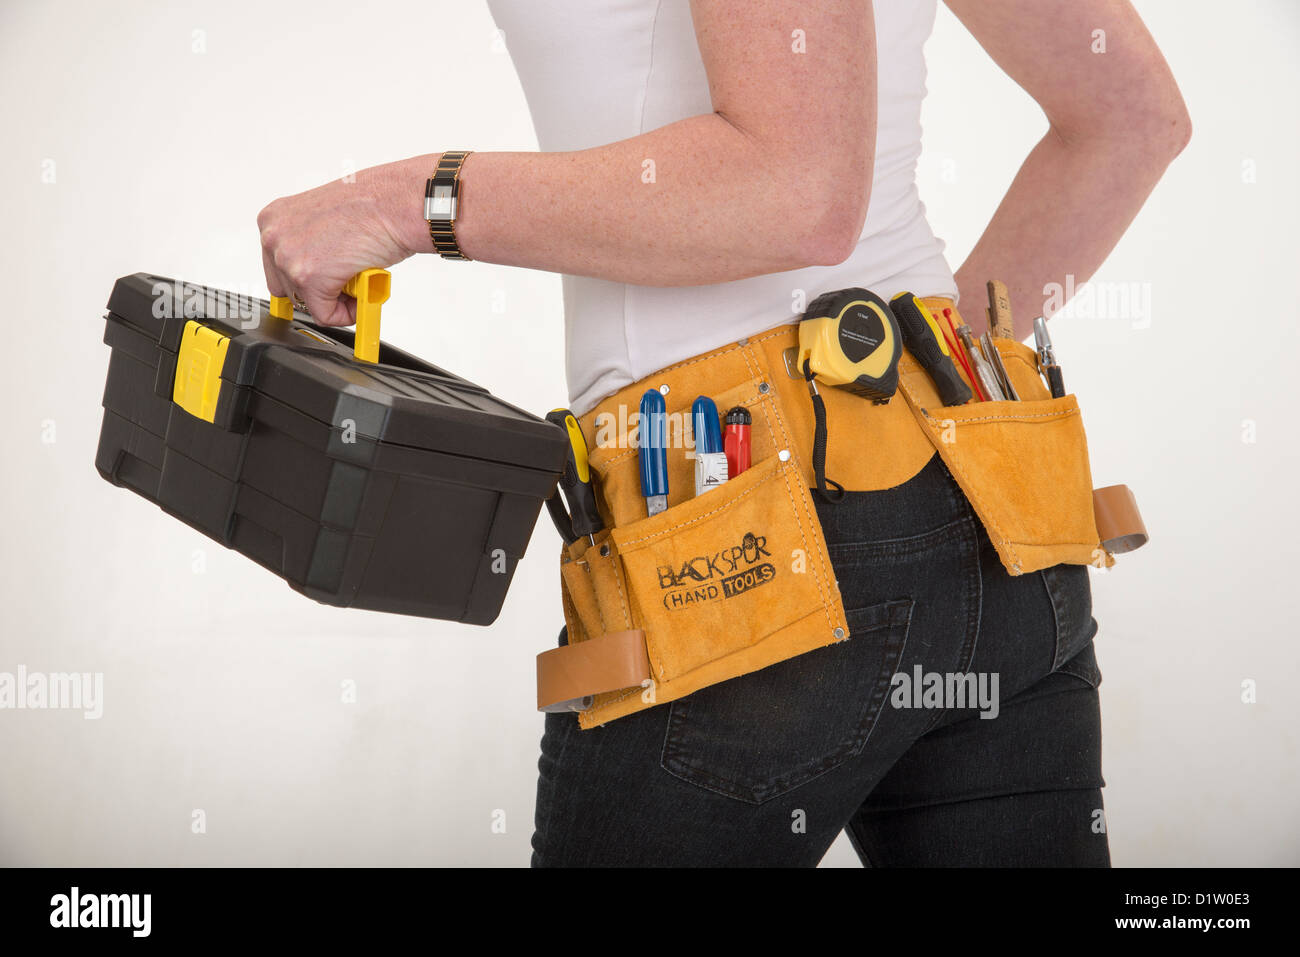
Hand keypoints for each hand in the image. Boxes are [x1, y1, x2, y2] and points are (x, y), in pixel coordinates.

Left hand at [257, 164, 422, 325]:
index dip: (304, 277)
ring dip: (336, 299)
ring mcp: (288, 259)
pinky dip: (348, 313)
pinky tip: (363, 289)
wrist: (394, 203)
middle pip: (287, 288)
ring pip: (307, 303)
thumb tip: (314, 267)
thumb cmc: (372, 205)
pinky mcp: (309, 280)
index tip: (322, 279)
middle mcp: (274, 237)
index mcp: (275, 218)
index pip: (275, 265)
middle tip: (345, 278)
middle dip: (318, 291)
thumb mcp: (325, 219)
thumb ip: (309, 243)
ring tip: (358, 277)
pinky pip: (326, 315)